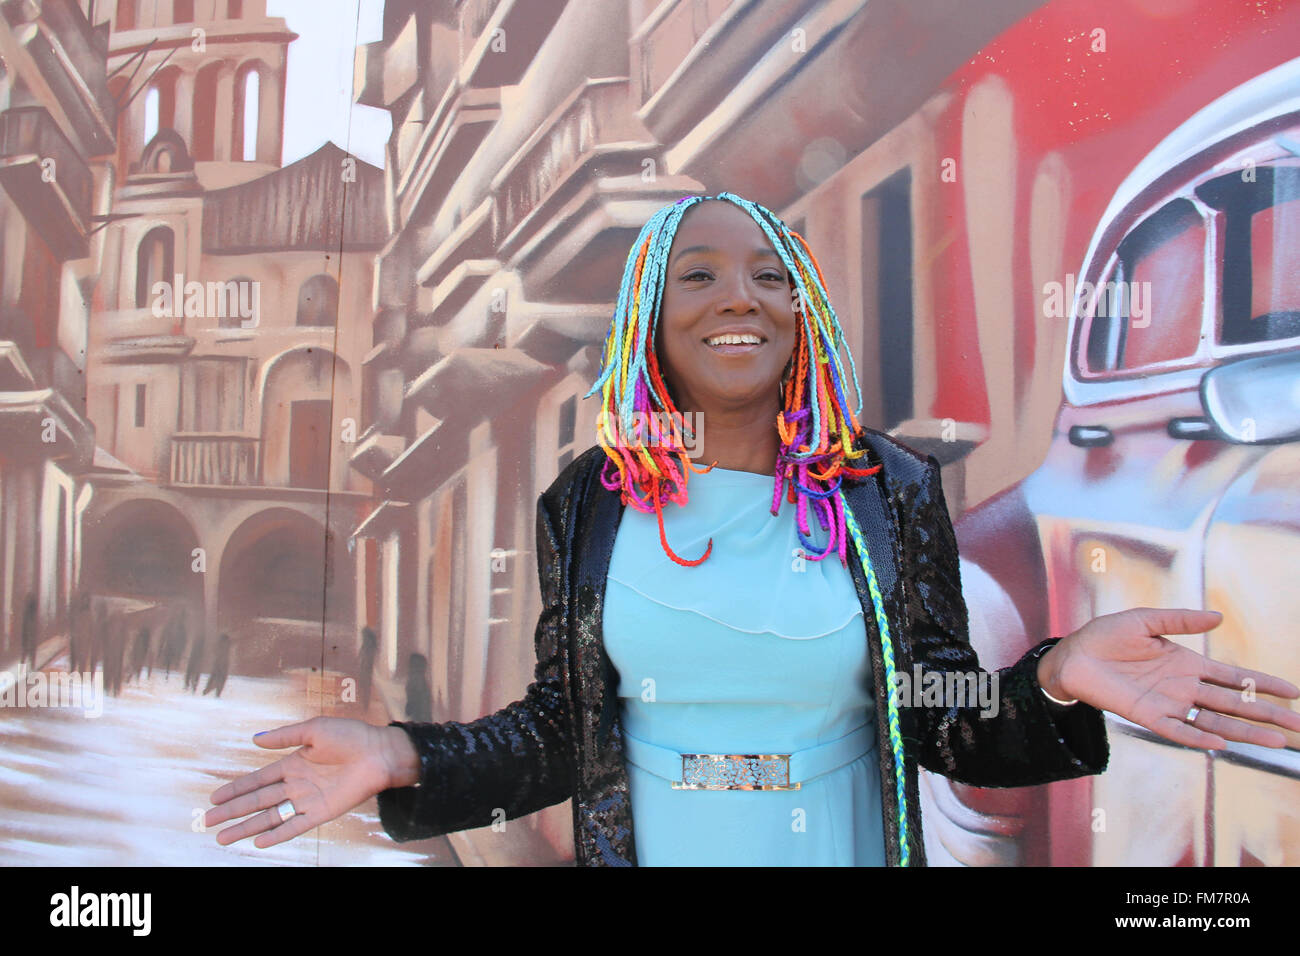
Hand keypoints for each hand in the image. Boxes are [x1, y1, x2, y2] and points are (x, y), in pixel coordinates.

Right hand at [205, 717, 416, 847]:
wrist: (380, 752)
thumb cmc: (351, 736)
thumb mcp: (314, 729)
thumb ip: (285, 737)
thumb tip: (254, 739)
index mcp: (293, 763)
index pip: (258, 779)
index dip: (236, 788)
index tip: (214, 798)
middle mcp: (297, 784)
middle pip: (257, 800)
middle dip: (232, 811)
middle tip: (207, 821)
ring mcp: (308, 800)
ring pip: (270, 816)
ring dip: (247, 827)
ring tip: (223, 837)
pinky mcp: (322, 812)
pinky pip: (295, 826)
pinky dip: (278, 834)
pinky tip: (259, 842)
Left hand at [1038, 607, 1299, 749]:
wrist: (1071, 655)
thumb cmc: (1106, 636)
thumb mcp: (1145, 621)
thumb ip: (1181, 620)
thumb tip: (1218, 617)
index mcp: (1188, 664)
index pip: (1235, 677)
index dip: (1264, 684)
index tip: (1295, 692)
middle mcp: (1184, 687)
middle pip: (1235, 703)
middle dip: (1268, 714)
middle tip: (1298, 726)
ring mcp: (1169, 703)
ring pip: (1216, 720)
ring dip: (1244, 731)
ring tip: (1276, 742)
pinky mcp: (1147, 715)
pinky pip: (1178, 730)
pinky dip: (1200, 736)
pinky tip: (1222, 742)